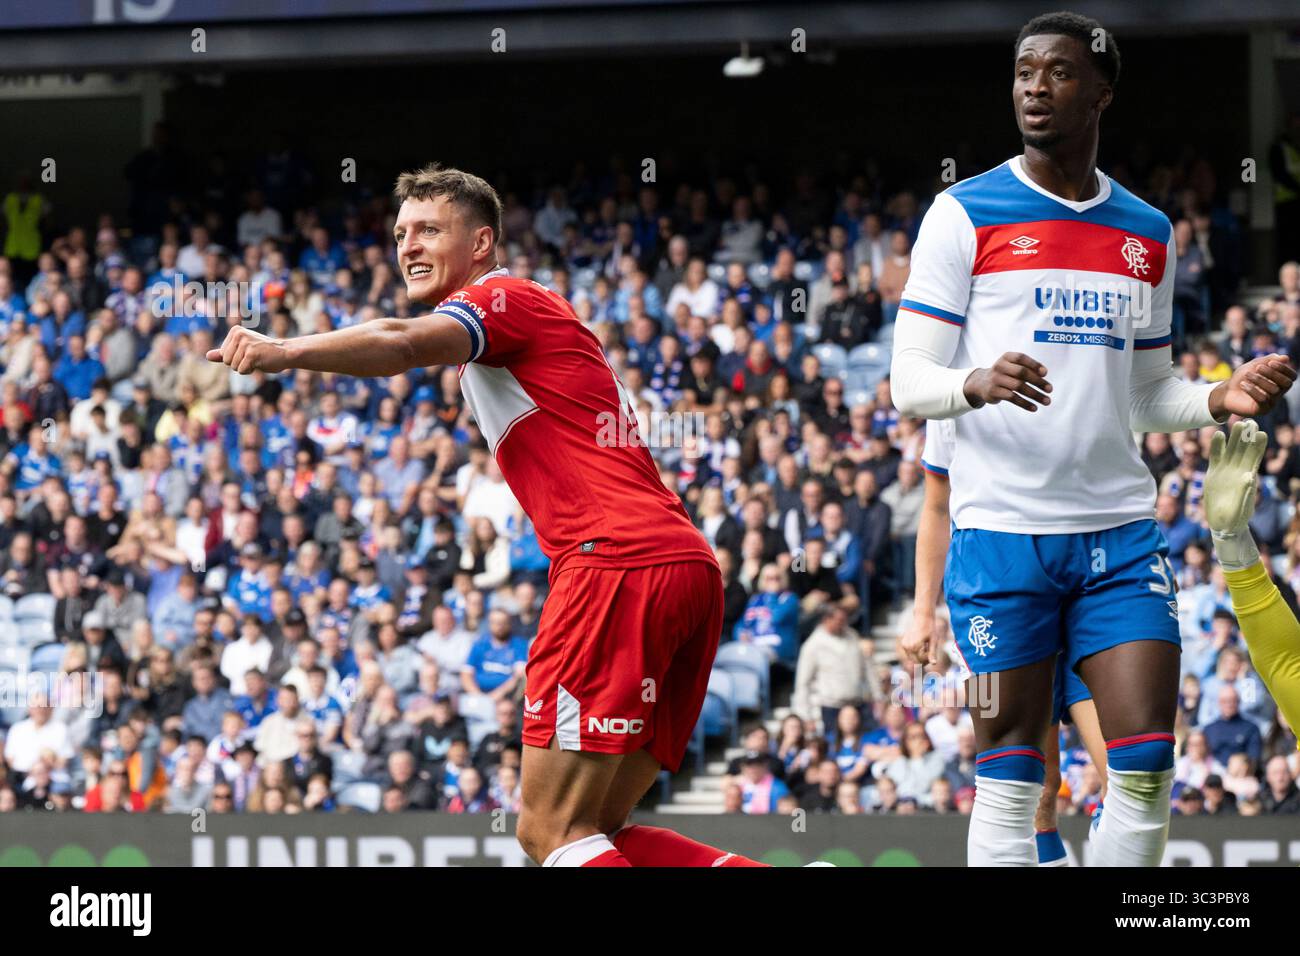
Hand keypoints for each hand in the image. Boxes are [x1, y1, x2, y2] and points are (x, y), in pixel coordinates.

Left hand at [206, 325, 289, 374]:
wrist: (285, 353)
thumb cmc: (264, 352)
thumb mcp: (242, 351)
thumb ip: (224, 354)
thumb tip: (207, 356)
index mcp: (235, 331)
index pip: (223, 354)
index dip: (236, 358)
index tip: (249, 352)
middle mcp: (239, 334)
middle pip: (227, 361)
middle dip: (239, 364)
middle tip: (254, 357)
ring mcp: (245, 343)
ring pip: (234, 366)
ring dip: (246, 367)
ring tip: (258, 359)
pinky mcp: (251, 353)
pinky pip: (242, 370)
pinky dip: (250, 371)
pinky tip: (261, 363)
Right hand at [900, 611, 938, 665]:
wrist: (922, 618)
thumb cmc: (930, 629)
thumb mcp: (933, 641)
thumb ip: (932, 653)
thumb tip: (934, 664)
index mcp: (915, 647)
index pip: (921, 662)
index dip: (928, 661)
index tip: (932, 652)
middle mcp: (907, 647)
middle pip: (915, 662)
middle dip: (923, 660)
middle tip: (929, 651)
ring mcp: (904, 646)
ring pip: (912, 659)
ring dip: (919, 657)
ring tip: (925, 647)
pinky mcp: (903, 644)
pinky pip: (910, 654)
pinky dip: (915, 653)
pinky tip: (920, 646)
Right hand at [963, 352, 1051, 411]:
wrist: (981, 383)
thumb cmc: (1004, 374)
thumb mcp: (1012, 367)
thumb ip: (1026, 369)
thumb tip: (1043, 376)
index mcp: (1006, 357)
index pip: (1021, 358)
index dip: (1034, 364)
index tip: (1045, 373)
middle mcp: (1000, 366)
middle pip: (1021, 373)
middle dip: (1037, 381)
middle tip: (1050, 389)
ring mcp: (995, 379)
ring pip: (1018, 387)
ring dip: (1035, 395)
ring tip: (1047, 401)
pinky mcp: (993, 392)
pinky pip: (1012, 398)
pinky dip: (1025, 403)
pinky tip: (1034, 408)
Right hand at [1204, 419, 1266, 535]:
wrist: (1223, 524)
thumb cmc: (1235, 518)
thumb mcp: (1241, 508)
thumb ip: (1245, 492)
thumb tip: (1249, 476)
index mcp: (1247, 478)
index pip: (1253, 459)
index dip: (1258, 447)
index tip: (1261, 434)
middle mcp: (1237, 472)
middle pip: (1242, 451)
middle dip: (1246, 437)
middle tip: (1249, 421)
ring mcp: (1225, 472)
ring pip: (1230, 451)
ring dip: (1234, 438)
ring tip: (1237, 423)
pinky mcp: (1214, 474)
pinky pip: (1215, 457)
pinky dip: (1217, 447)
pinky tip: (1219, 435)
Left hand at [1209, 355, 1294, 420]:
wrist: (1226, 392)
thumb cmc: (1242, 378)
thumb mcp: (1253, 365)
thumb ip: (1268, 360)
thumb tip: (1286, 358)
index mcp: (1279, 381)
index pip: (1292, 376)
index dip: (1284, 369)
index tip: (1270, 362)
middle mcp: (1278, 393)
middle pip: (1286, 384)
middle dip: (1273, 374)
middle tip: (1258, 367)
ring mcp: (1271, 402)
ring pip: (1273, 390)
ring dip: (1259, 380)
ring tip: (1246, 375)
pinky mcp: (1262, 410)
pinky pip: (1263, 399)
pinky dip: (1253, 390)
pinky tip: (1243, 385)